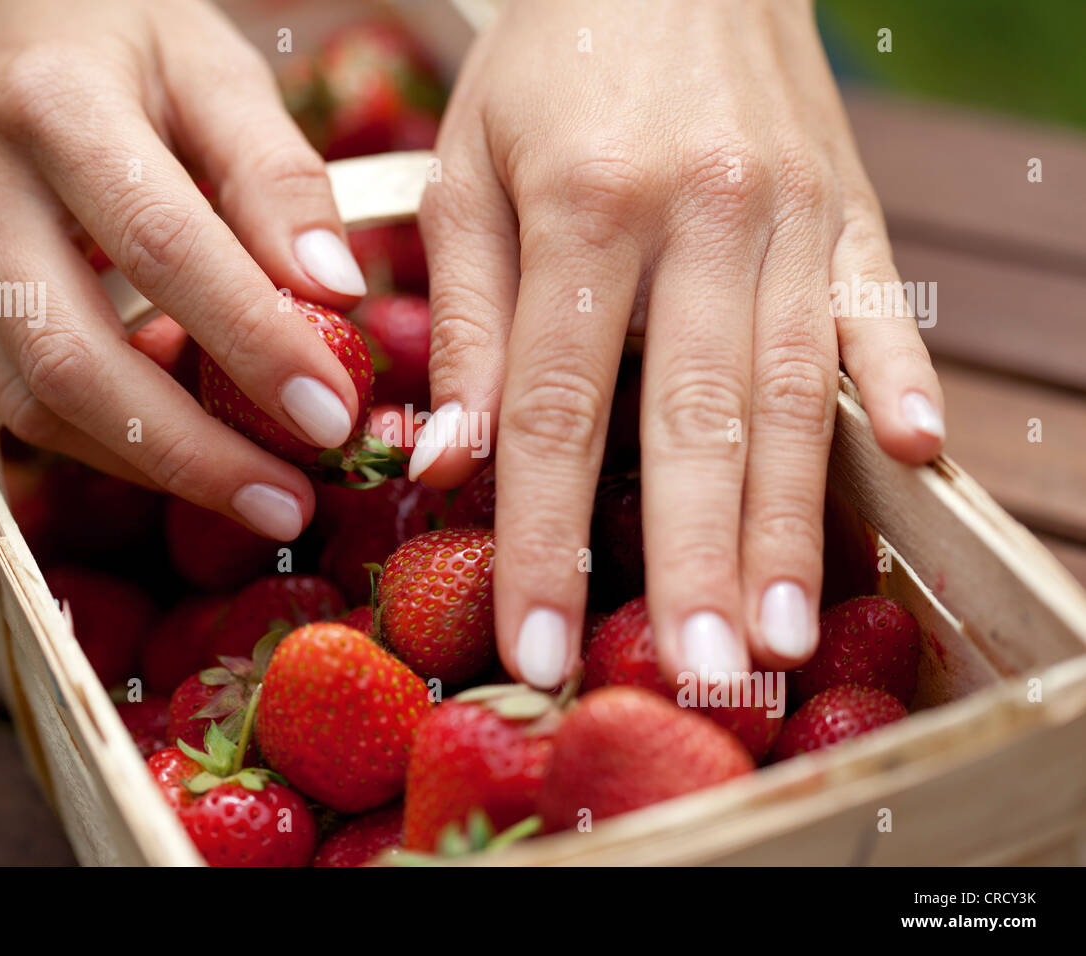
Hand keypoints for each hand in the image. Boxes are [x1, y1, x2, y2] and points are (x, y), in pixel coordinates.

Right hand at [0, 0, 368, 584]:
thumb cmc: (122, 49)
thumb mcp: (213, 71)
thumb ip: (275, 175)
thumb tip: (333, 290)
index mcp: (59, 109)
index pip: (163, 246)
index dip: (252, 342)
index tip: (331, 414)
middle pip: (76, 354)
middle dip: (194, 447)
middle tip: (292, 498)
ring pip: (20, 401)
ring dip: (133, 470)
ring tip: (247, 499)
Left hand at [411, 0, 944, 687]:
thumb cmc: (549, 68)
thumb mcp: (468, 172)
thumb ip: (464, 319)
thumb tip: (448, 462)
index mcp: (582, 208)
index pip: (558, 406)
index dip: (549, 536)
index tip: (541, 644)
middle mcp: (699, 215)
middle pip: (694, 416)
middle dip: (695, 561)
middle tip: (696, 679)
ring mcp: (789, 212)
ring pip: (791, 387)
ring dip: (790, 519)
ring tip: (780, 631)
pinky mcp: (849, 207)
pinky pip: (874, 305)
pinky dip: (896, 380)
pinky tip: (915, 459)